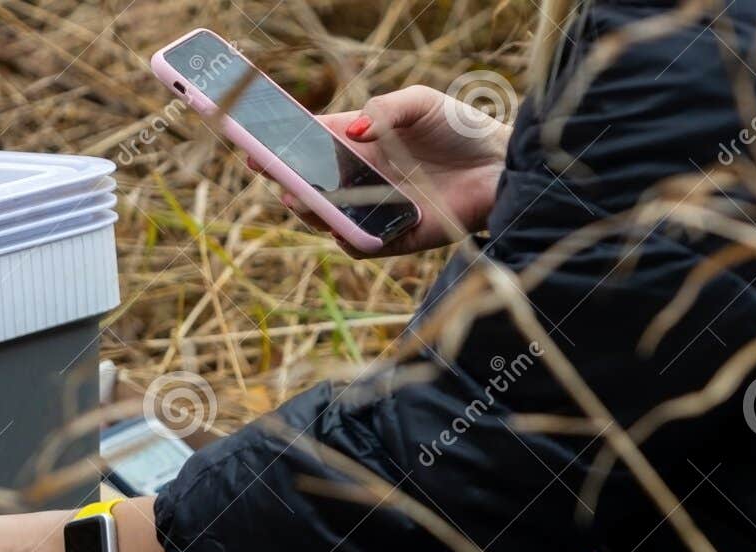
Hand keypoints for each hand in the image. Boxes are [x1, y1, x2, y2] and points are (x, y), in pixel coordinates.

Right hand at [255, 84, 511, 257]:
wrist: (503, 165)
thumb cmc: (462, 128)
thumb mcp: (422, 103)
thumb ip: (386, 109)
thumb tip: (354, 129)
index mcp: (358, 143)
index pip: (308, 146)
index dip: (278, 146)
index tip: (252, 144)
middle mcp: (359, 180)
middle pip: (307, 186)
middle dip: (286, 181)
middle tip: (274, 174)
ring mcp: (373, 210)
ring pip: (326, 218)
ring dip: (309, 211)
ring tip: (301, 198)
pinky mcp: (395, 238)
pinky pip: (360, 244)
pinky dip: (348, 237)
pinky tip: (341, 226)